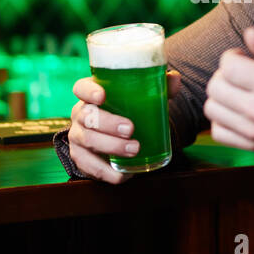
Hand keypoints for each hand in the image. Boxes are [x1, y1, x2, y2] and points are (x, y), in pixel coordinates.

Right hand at [66, 70, 182, 182]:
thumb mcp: (142, 98)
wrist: (118, 138)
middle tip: (130, 129)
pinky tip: (123, 174)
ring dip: (111, 146)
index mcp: (92, 95)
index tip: (102, 96)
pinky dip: (107, 171)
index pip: (81, 88)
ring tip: (134, 149)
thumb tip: (175, 79)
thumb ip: (159, 87)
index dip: (88, 91)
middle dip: (108, 123)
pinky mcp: (82, 158)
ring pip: (87, 140)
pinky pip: (89, 166)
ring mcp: (78, 136)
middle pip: (86, 116)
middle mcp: (80, 114)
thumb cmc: (129, 112)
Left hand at [204, 27, 253, 155]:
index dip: (232, 56)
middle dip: (224, 75)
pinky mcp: (252, 145)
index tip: (243, 57)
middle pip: (215, 87)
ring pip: (211, 109)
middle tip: (241, 74)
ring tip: (238, 92)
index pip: (228, 66)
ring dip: (221, 97)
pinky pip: (217, 131)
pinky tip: (236, 110)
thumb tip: (248, 34)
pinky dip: (222, 119)